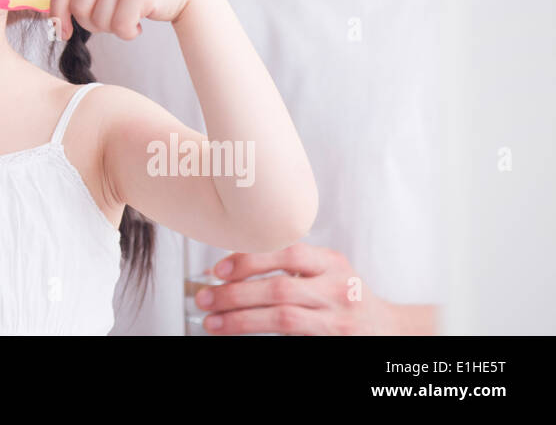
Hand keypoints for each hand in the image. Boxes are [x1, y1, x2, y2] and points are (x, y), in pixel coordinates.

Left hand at [43, 0, 203, 42]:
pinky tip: (140, 23)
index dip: (57, 14)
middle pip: (78, 9)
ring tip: (129, 18)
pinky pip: (120, 27)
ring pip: (99, 20)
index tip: (62, 33)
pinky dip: (128, 33)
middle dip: (92, 24)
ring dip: (113, 29)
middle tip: (111, 21)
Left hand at [195, 242, 400, 334]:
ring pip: (283, 318)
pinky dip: (263, 337)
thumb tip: (228, 269)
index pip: (287, 253)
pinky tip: (240, 334)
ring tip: (213, 321)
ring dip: (240, 320)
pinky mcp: (334, 342)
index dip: (249, 259)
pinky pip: (292, 339)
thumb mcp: (325, 271)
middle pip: (280, 288)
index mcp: (333, 263)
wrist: (390, 330)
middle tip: (204, 298)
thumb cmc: (347, 298)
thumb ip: (288, 267)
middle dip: (234, 294)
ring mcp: (338, 320)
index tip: (219, 269)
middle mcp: (338, 289)